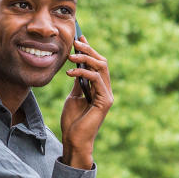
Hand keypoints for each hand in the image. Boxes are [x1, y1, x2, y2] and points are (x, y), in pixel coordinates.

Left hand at [60, 31, 111, 168]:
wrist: (74, 139)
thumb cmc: (73, 121)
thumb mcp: (74, 96)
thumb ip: (79, 83)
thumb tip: (76, 67)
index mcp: (99, 88)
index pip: (97, 64)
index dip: (89, 49)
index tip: (79, 38)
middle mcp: (106, 90)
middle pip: (102, 62)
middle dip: (88, 49)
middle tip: (75, 42)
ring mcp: (107, 95)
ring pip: (101, 68)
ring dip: (85, 58)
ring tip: (71, 56)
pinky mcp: (105, 101)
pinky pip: (96, 79)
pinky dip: (84, 73)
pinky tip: (70, 73)